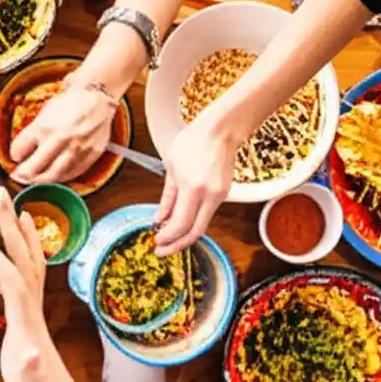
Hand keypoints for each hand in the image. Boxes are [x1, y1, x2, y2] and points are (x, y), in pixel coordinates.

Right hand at [0, 186, 67, 381]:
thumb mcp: (31, 380)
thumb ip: (30, 366)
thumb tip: (31, 353)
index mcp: (27, 317)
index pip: (12, 280)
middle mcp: (33, 304)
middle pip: (23, 257)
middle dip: (10, 226)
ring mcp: (34, 305)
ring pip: (30, 260)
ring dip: (23, 233)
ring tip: (18, 207)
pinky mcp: (30, 309)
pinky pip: (28, 272)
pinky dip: (24, 252)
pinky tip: (18, 245)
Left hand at [10, 76, 116, 184]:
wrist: (96, 99)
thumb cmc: (68, 105)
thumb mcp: (44, 114)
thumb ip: (33, 134)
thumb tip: (21, 154)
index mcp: (43, 127)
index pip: (20, 150)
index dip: (15, 155)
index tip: (16, 157)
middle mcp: (59, 139)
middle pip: (34, 168)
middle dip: (23, 175)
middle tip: (18, 176)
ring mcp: (76, 149)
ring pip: (53, 175)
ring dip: (40, 181)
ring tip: (33, 181)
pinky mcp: (90, 155)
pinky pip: (72, 173)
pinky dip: (60, 179)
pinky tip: (53, 177)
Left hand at [153, 116, 237, 255]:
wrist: (220, 130)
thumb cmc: (193, 142)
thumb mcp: (171, 168)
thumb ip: (166, 198)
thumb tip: (159, 219)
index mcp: (193, 187)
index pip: (181, 223)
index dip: (168, 237)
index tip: (156, 241)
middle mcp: (210, 195)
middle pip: (195, 232)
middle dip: (176, 245)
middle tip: (161, 251)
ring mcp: (220, 195)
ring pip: (202, 225)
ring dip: (184, 235)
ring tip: (167, 238)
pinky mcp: (224, 194)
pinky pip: (206, 214)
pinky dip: (192, 222)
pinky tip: (179, 223)